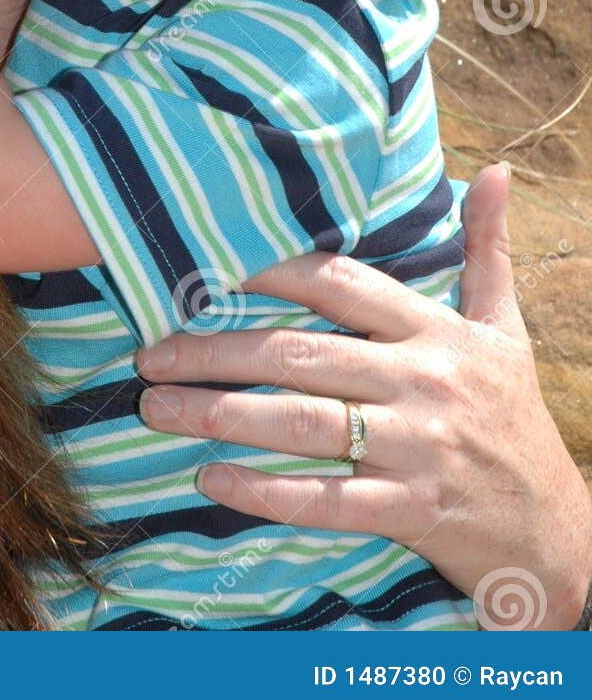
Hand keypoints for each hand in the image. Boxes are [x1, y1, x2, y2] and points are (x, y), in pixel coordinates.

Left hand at [136, 163, 591, 628]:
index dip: (266, 269)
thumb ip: (487, 247)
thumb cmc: (513, 417)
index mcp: (433, 330)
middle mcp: (421, 381)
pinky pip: (325, 500)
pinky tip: (210, 479)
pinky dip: (264, 491)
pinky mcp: (410, 512)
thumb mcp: (504, 326)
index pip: (338, 284)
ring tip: (156, 409)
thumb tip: (497, 170)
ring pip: (301, 424)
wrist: (557, 530)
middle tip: (149, 353)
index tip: (200, 266)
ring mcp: (416, 449)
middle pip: (300, 355)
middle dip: (216, 351)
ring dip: (219, 415)